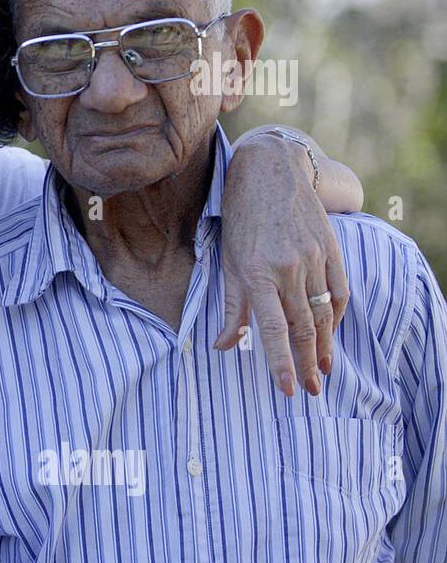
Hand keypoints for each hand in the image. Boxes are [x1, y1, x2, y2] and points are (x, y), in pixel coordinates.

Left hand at [215, 136, 349, 395]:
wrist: (271, 172)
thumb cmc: (240, 220)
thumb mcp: (227, 261)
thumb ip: (231, 306)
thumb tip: (222, 346)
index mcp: (257, 273)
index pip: (271, 329)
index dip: (280, 362)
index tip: (288, 389)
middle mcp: (288, 268)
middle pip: (303, 327)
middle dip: (307, 363)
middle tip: (310, 390)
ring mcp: (314, 258)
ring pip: (323, 313)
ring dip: (325, 346)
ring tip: (324, 371)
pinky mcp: (331, 249)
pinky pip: (339, 291)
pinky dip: (337, 315)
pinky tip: (331, 333)